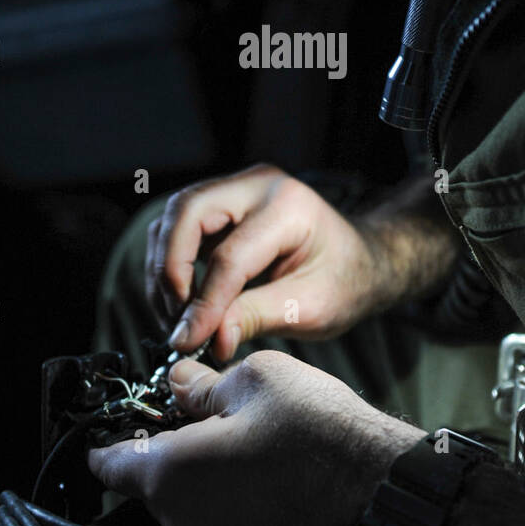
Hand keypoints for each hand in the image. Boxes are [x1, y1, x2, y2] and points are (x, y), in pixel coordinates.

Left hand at [88, 350, 425, 525]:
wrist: (378, 486)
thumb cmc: (316, 430)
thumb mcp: (251, 378)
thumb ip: (200, 384)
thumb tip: (177, 384)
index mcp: (168, 474)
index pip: (108, 462)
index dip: (109, 433)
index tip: (118, 416)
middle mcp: (179, 521)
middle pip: (146, 477)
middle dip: (161, 442)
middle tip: (195, 405)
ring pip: (181, 495)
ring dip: (194, 464)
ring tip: (236, 427)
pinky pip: (210, 513)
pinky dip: (220, 486)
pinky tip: (255, 456)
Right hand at [145, 164, 389, 360]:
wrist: (359, 260)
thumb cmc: (344, 280)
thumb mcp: (310, 307)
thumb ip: (256, 318)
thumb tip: (208, 339)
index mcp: (288, 207)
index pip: (229, 255)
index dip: (204, 303)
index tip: (188, 340)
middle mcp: (258, 185)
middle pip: (187, 213)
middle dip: (169, 269)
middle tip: (175, 318)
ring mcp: (238, 189)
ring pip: (175, 216)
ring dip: (165, 267)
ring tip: (176, 315)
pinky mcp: (223, 204)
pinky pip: (181, 225)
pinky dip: (171, 261)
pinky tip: (181, 300)